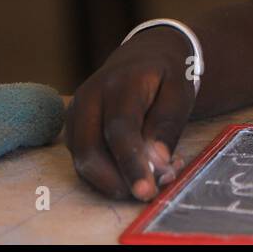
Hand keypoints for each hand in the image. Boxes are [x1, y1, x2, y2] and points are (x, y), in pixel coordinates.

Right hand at [65, 28, 195, 200]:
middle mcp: (90, 97)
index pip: (120, 130)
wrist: (144, 57)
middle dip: (117, 180)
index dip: (132, 164)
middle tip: (148, 194)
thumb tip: (156, 163)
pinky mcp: (73, 127)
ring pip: (82, 159)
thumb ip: (167, 126)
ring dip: (112, 181)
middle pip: (90, 150)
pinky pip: (83, 159)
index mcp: (120, 83)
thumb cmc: (166, 76)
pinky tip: (133, 172)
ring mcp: (76, 112)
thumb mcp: (179, 93)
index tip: (145, 191)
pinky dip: (106, 174)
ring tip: (148, 181)